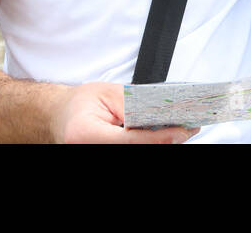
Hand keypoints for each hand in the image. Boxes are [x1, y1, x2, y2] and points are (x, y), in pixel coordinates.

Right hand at [51, 82, 198, 143]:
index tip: (181, 131)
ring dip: (160, 144)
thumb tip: (164, 114)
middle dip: (165, 141)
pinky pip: (132, 150)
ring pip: (137, 153)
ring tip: (182, 130)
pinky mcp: (107, 156)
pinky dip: (151, 144)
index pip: (130, 141)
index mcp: (86, 134)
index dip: (159, 137)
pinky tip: (165, 137)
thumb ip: (133, 104)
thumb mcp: (108, 94)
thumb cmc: (82, 103)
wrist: (62, 116)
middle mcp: (90, 151)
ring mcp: (96, 156)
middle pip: (138, 151)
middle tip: (188, 128)